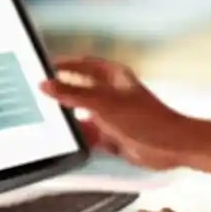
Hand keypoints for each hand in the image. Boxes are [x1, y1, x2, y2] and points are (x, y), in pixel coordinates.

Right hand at [40, 57, 191, 170]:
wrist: (170, 147)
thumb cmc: (148, 119)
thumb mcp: (103, 103)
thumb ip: (73, 93)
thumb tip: (47, 84)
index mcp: (113, 76)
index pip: (82, 65)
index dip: (64, 65)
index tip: (43, 68)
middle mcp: (112, 93)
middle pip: (80, 89)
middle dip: (63, 93)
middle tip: (40, 95)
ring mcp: (112, 115)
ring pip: (83, 114)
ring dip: (70, 118)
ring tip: (48, 120)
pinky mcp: (113, 135)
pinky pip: (90, 134)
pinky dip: (80, 137)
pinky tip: (69, 140)